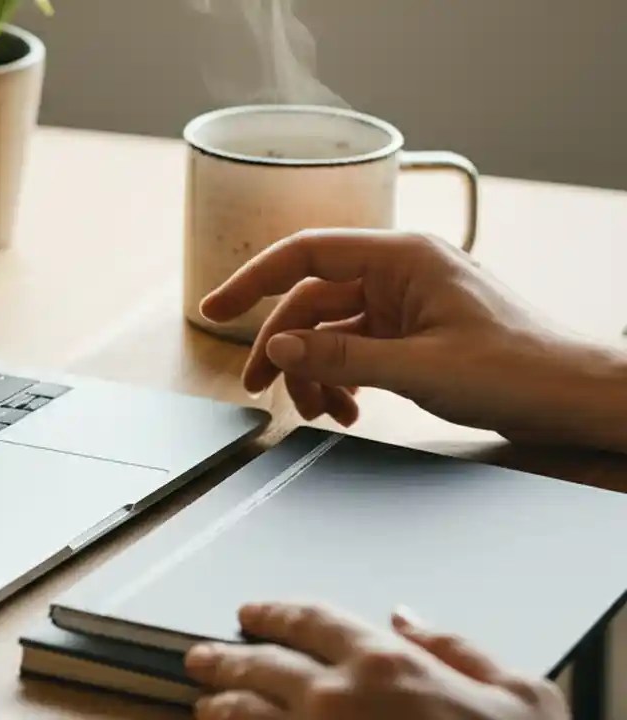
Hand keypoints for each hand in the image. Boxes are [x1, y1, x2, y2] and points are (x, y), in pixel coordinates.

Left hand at [184, 602, 567, 719]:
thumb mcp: (518, 692)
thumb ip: (456, 647)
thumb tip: (408, 618)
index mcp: (385, 664)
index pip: (309, 620)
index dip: (273, 612)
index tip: (250, 613)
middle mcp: (337, 698)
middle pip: (261, 665)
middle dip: (226, 659)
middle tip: (201, 658)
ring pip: (245, 715)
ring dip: (221, 706)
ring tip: (205, 704)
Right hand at [200, 229, 626, 452]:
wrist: (577, 397)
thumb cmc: (519, 370)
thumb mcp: (419, 369)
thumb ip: (341, 355)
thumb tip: (275, 347)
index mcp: (402, 258)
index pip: (305, 254)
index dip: (253, 280)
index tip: (215, 308)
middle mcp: (400, 272)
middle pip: (312, 300)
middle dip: (283, 346)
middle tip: (258, 387)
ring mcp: (407, 303)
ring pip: (332, 329)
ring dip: (316, 370)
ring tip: (320, 411)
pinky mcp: (415, 333)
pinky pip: (358, 348)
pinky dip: (343, 378)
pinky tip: (347, 409)